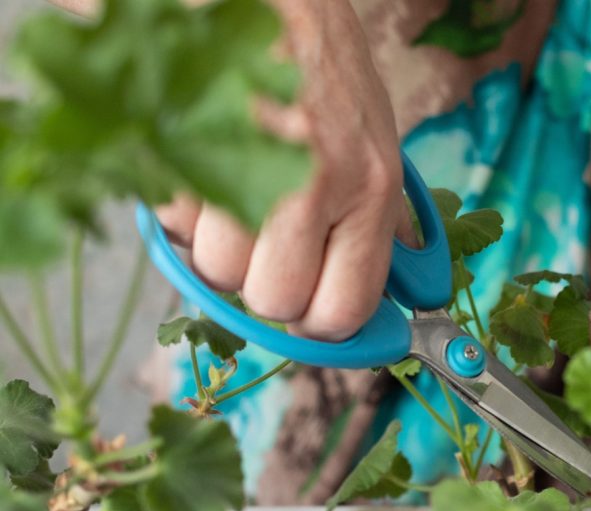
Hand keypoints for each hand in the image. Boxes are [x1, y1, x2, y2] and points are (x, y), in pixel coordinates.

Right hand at [156, 0, 412, 339]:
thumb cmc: (322, 65)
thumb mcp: (376, 144)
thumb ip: (372, 224)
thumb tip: (374, 300)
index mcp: (371, 186)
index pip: (344, 311)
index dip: (319, 322)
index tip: (309, 309)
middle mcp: (316, 181)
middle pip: (271, 303)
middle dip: (262, 284)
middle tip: (267, 244)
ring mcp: (246, 162)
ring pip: (215, 271)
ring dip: (216, 244)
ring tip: (234, 192)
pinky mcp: (186, 142)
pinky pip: (171, 222)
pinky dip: (179, 205)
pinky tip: (203, 163)